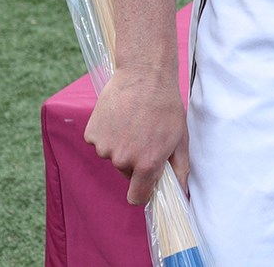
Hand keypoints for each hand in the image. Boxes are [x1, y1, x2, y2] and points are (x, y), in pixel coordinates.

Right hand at [84, 65, 188, 205]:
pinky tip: (119, 116)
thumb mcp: (180, 138)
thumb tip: (181, 193)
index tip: (146, 184)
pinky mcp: (91, 134)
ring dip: (121, 145)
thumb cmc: (166, 107)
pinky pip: (100, 142)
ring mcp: (104, 147)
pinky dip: (108, 133)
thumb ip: (180, 169)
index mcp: (146, 164)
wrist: (144, 76)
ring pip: (113, 156)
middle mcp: (123, 160)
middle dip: (135, 160)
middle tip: (145, 135)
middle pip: (127, 173)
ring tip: (133, 122)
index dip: (142, 192)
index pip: (137, 197)